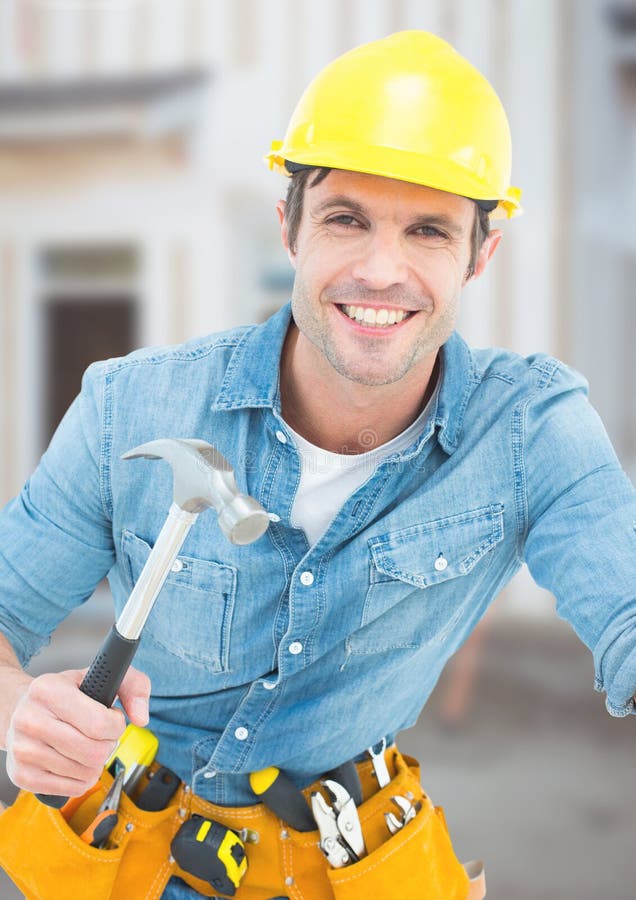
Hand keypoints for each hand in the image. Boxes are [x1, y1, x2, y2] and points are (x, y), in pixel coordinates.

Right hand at [5, 665, 150, 797]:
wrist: (22, 709)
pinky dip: (82, 779)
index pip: (99, 724)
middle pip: (93, 752)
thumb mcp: (99, 676)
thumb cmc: (66, 693)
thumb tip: (142, 717)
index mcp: (48, 689)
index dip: (116, 725)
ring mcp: (23, 750)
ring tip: (86, 745)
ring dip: (95, 763)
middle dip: (108, 745)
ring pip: (84, 773)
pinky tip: (75, 761)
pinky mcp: (22, 775)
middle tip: (101, 735)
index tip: (112, 718)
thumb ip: (134, 686)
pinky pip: (71, 789)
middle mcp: (30, 719)